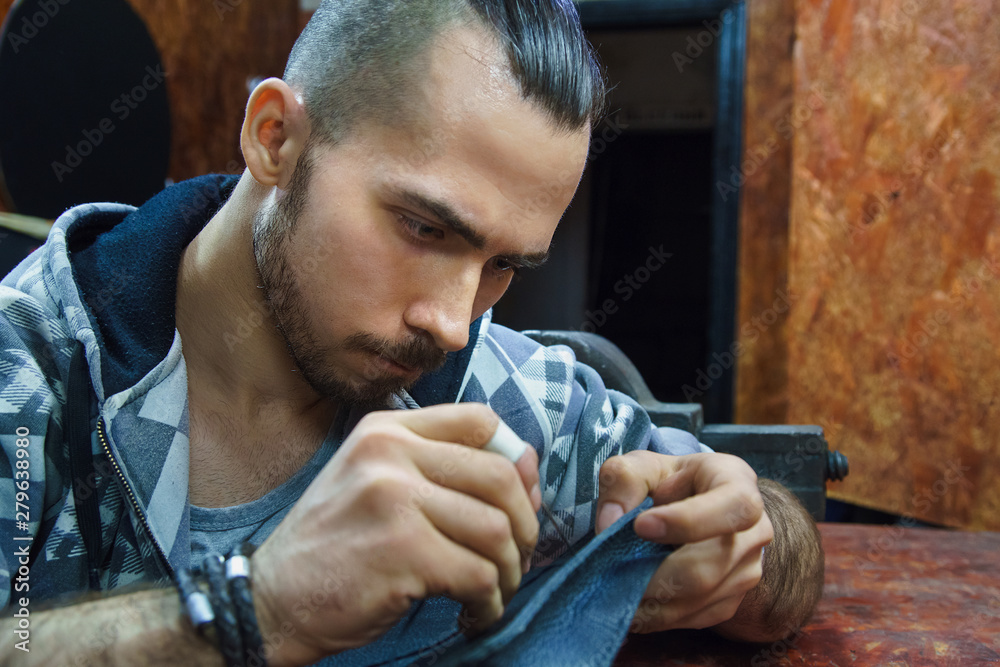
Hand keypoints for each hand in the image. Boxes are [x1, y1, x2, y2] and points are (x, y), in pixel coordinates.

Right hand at [251, 403, 540, 666]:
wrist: (272, 599)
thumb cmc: (334, 545)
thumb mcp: (378, 483)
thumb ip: (444, 467)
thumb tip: (531, 463)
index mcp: (387, 430)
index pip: (480, 420)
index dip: (514, 461)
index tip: (515, 501)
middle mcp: (390, 453)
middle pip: (500, 475)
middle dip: (524, 524)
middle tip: (517, 558)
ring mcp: (395, 499)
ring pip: (496, 529)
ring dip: (510, 570)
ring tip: (495, 591)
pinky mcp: (402, 551)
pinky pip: (479, 574)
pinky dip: (489, 602)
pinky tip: (474, 613)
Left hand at [594, 451, 772, 632]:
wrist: (694, 505)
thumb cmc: (669, 481)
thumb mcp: (643, 465)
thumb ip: (623, 480)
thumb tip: (609, 524)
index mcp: (737, 483)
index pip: (734, 506)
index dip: (689, 521)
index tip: (641, 526)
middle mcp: (754, 530)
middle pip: (708, 566)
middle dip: (655, 574)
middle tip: (612, 571)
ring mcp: (748, 569)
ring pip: (699, 598)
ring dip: (651, 599)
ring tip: (616, 588)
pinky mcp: (733, 600)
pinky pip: (695, 617)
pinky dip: (658, 616)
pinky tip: (634, 602)